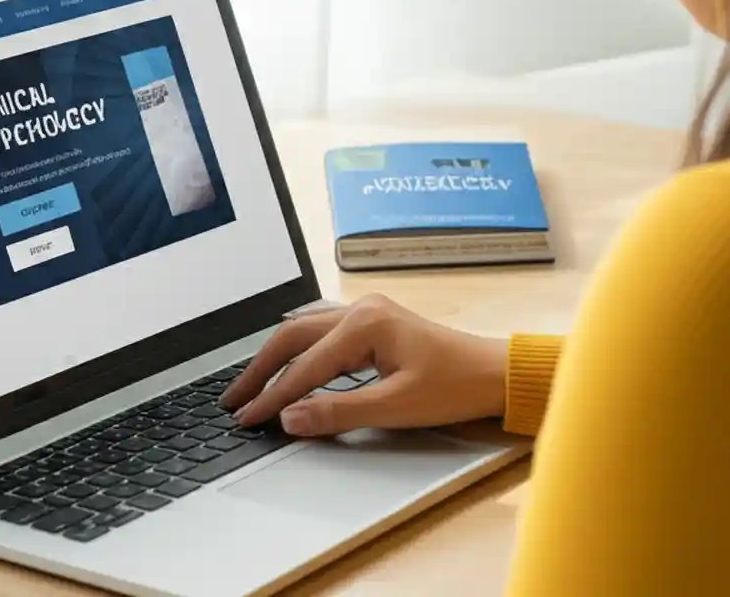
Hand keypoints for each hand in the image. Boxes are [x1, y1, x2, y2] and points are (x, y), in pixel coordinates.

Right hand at [220, 294, 507, 436]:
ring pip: (304, 331)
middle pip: (292, 337)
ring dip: (275, 359)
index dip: (274, 397)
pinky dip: (298, 353)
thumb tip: (291, 419)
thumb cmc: (456, 386)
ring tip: (251, 387)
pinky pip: (321, 334)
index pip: (305, 367)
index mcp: (365, 325)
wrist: (495, 373)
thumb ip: (339, 412)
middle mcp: (360, 310)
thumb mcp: (396, 407)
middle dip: (261, 371)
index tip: (248, 420)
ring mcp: (367, 313)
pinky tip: (287, 368)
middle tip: (234, 401)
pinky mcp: (373, 324)